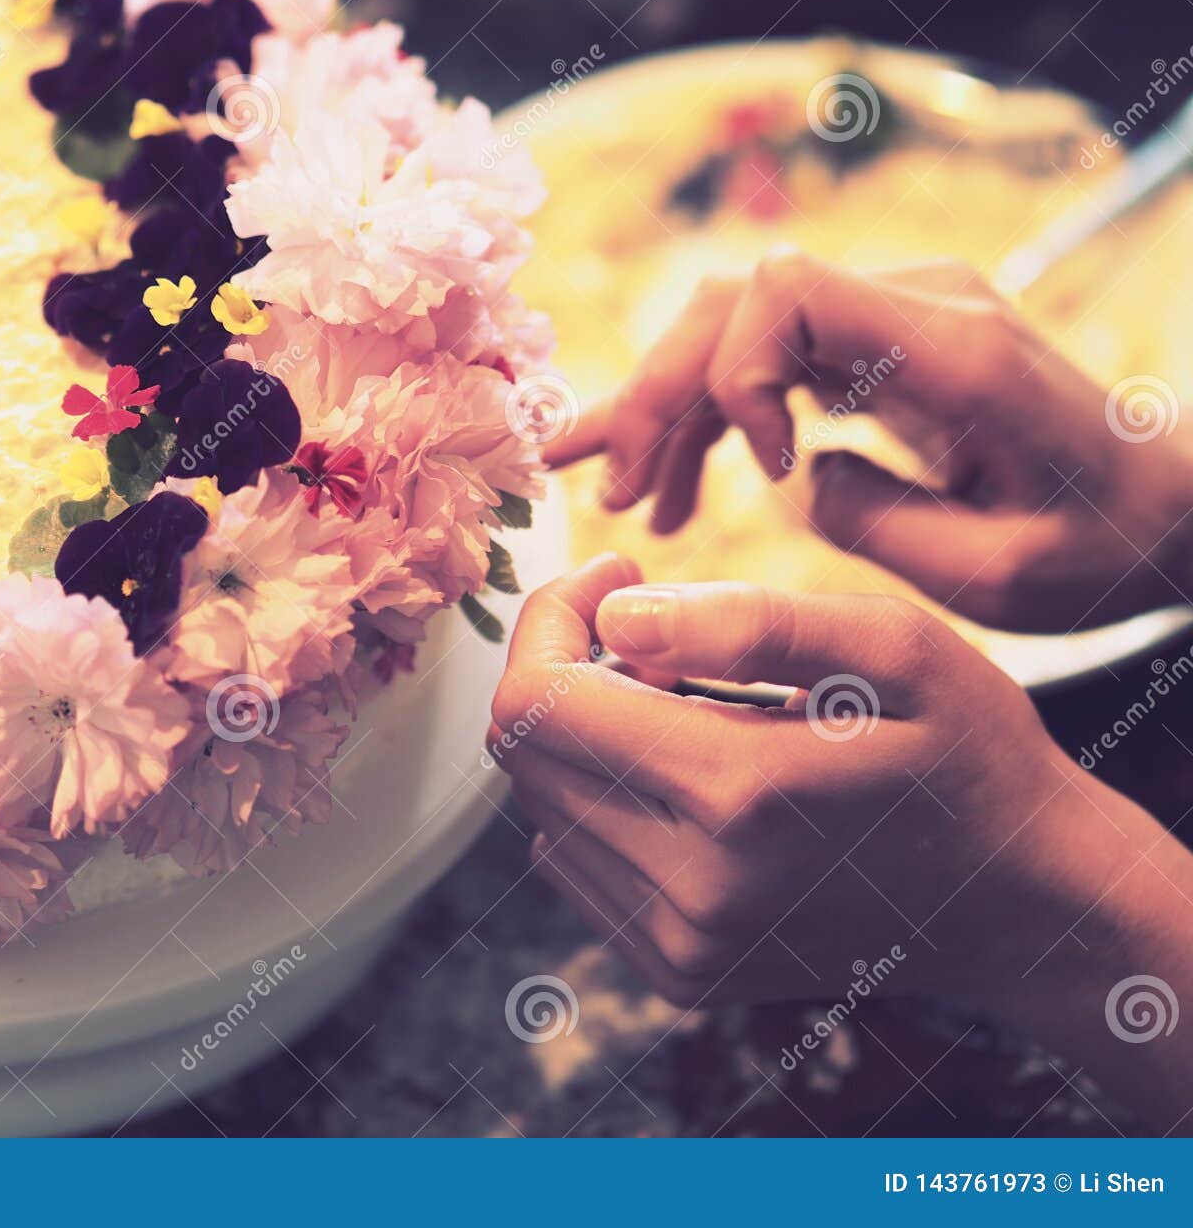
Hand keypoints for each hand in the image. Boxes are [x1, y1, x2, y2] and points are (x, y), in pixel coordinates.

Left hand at [490, 556, 1192, 1129]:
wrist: (1023, 902)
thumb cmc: (967, 753)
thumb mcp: (893, 649)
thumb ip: (747, 622)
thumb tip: (615, 616)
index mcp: (738, 796)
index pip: (534, 703)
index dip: (551, 619)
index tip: (615, 575)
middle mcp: (691, 891)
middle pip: (524, 753)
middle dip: (562, 666)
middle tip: (651, 630)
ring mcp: (680, 946)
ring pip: (541, 806)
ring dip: (583, 736)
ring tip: (681, 705)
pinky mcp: (678, 974)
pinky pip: (574, 862)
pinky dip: (599, 799)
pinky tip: (679, 775)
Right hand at [548, 252, 1192, 631]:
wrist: (1160, 507)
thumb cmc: (1096, 547)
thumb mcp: (996, 575)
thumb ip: (873, 521)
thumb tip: (791, 478)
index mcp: (951, 348)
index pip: (785, 289)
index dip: (737, 373)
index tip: (766, 471)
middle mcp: (912, 306)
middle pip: (733, 303)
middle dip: (659, 396)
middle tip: (618, 495)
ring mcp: (889, 318)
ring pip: (730, 326)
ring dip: (666, 409)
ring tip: (625, 499)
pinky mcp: (874, 347)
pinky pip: (763, 358)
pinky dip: (710, 421)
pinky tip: (679, 491)